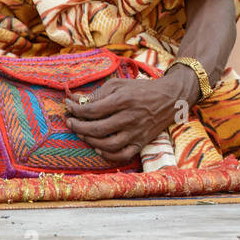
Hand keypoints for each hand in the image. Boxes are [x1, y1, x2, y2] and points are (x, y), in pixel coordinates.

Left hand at [64, 77, 188, 163]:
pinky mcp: (141, 142)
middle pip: (97, 128)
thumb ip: (97, 93)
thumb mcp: (119, 84)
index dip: (76, 110)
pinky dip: (108, 155)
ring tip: (82, 134)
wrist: (170, 98)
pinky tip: (99, 148)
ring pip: (108, 144)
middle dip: (78, 127)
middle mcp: (130, 117)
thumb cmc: (141, 89)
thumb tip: (75, 100)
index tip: (68, 107)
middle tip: (70, 123)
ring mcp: (136, 132)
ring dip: (90, 141)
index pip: (93, 109)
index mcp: (123, 99)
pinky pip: (122, 155)